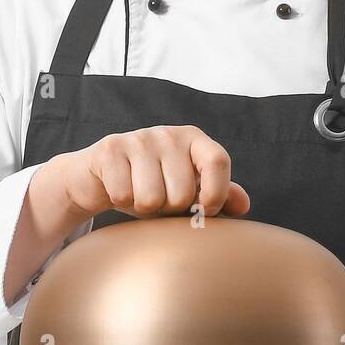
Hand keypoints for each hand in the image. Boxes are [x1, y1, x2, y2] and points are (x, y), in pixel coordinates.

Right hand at [40, 125, 251, 234]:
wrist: (100, 173)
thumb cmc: (152, 183)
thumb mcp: (186, 188)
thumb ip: (217, 195)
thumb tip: (243, 205)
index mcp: (194, 139)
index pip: (218, 162)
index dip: (215, 195)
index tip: (204, 210)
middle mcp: (169, 134)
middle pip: (182, 193)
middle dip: (170, 208)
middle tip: (161, 199)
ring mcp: (139, 138)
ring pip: (151, 199)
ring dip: (145, 208)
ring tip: (141, 195)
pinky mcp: (111, 148)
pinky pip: (123, 195)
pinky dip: (121, 201)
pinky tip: (120, 188)